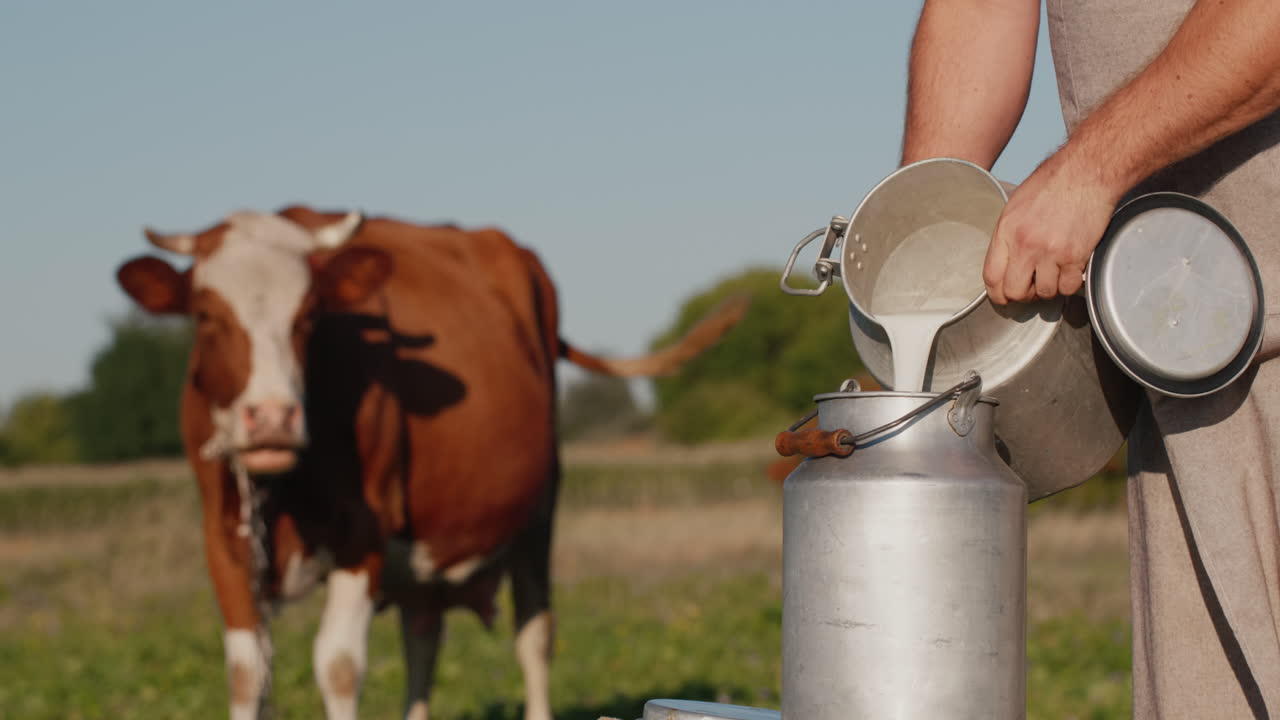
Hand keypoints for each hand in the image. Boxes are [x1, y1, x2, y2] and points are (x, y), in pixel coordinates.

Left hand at [983, 150, 1120, 303]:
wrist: (1087, 172)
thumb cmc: (1054, 182)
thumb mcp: (1016, 205)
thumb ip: (1008, 235)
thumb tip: (1005, 260)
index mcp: (1006, 230)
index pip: (991, 276)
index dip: (997, 293)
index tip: (1003, 296)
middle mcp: (1026, 244)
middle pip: (1015, 291)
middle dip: (1022, 295)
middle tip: (1031, 287)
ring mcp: (1051, 251)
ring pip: (1044, 293)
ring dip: (1049, 288)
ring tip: (1053, 273)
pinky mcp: (1075, 255)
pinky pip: (1069, 287)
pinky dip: (1070, 284)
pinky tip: (1070, 270)